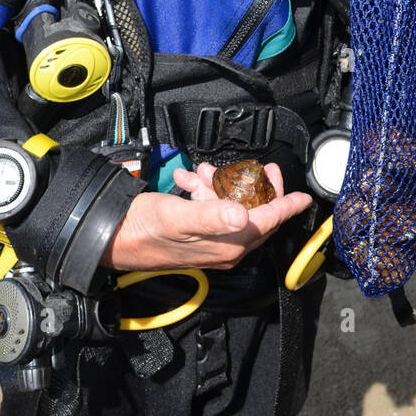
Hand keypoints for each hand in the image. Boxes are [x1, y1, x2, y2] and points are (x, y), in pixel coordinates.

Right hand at [99, 161, 312, 272]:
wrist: (112, 239)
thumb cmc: (142, 230)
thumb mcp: (177, 217)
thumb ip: (211, 215)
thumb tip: (243, 215)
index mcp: (227, 245)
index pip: (267, 222)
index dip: (286, 205)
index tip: (302, 195)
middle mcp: (225, 248)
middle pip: (256, 215)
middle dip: (255, 187)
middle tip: (260, 167)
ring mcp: (212, 244)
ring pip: (231, 207)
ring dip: (219, 185)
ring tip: (199, 171)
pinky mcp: (198, 237)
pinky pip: (212, 210)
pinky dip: (203, 192)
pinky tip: (187, 180)